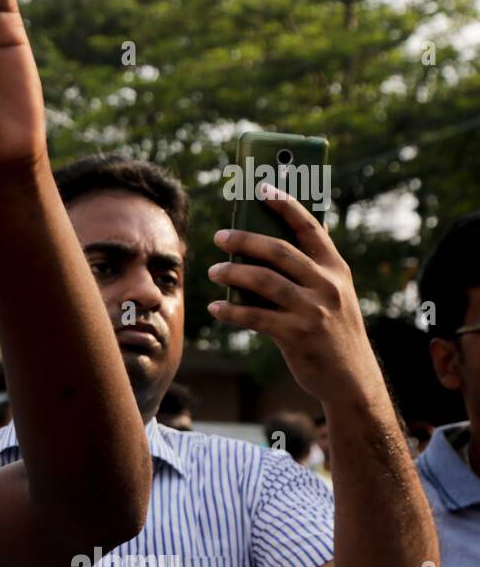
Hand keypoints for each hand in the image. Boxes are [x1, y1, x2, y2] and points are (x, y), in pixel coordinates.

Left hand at [207, 184, 381, 405]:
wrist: (351, 378)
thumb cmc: (333, 330)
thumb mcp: (334, 295)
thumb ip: (309, 271)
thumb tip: (264, 246)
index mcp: (337, 269)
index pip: (310, 227)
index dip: (285, 204)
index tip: (261, 187)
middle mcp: (327, 284)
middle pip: (278, 250)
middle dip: (245, 239)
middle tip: (220, 236)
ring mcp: (313, 310)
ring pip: (263, 280)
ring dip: (232, 273)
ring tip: (214, 270)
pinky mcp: (297, 335)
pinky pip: (255, 317)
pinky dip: (231, 311)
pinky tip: (216, 308)